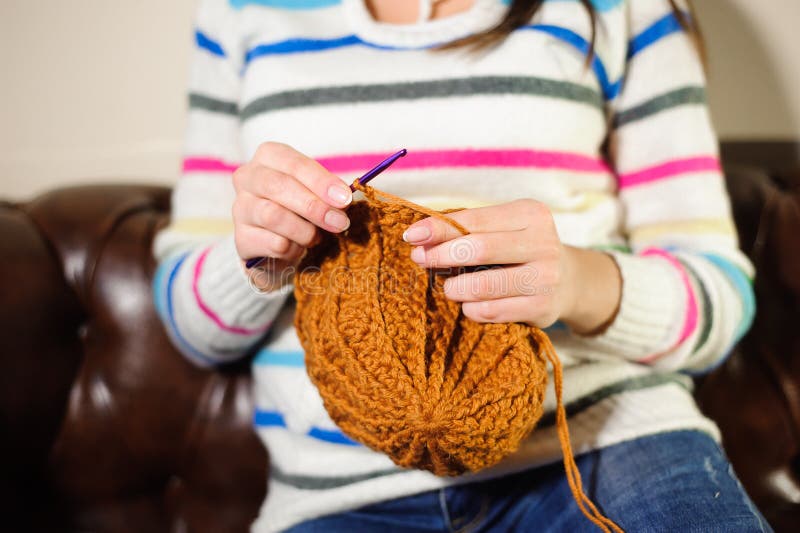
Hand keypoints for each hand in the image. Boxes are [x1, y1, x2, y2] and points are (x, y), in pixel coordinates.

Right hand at [232, 142, 351, 274]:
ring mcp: (240, 208)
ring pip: (273, 216)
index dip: (321, 182)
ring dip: (304, 231)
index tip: (344, 199)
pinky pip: (273, 243)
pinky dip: (294, 249)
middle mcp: (247, 177)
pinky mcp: (241, 238)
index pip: (295, 165)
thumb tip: (343, 199)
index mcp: (269, 156)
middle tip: (339, 222)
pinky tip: (297, 248)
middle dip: (314, 206)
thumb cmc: (299, 209)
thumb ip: (327, 192)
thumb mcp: (316, 193)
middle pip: (279, 187)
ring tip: (315, 237)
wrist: (277, 245)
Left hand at [403, 199, 620, 331]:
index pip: (474, 219)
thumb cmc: (520, 249)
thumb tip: (418, 235)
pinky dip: (471, 309)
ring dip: (454, 287)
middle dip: (441, 255)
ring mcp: (546, 277)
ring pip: (483, 285)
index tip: (411, 235)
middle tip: (421, 260)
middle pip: (477, 249)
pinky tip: (468, 304)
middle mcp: (543, 243)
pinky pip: (491, 311)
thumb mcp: (503, 228)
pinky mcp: (542, 308)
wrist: (569, 281)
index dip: (439, 228)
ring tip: (448, 287)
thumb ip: (467, 228)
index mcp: (531, 214)